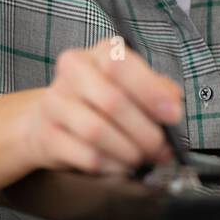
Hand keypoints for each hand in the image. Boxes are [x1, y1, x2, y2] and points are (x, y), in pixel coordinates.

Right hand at [18, 38, 183, 174]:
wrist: (48, 119)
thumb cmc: (101, 98)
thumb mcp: (133, 85)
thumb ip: (158, 89)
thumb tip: (174, 105)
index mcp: (100, 52)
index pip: (121, 64)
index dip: (150, 91)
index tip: (172, 115)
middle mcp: (73, 71)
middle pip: (112, 101)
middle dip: (144, 131)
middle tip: (160, 148)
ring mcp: (55, 103)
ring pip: (96, 131)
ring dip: (128, 151)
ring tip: (141, 158)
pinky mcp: (46, 136)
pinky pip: (85, 155)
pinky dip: (111, 165)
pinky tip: (122, 166)